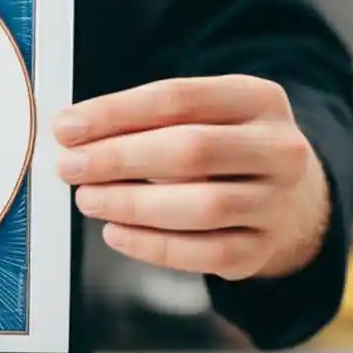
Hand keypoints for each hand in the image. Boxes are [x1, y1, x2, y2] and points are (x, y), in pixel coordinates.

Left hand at [54, 75, 330, 280]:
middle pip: (191, 151)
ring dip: (131, 204)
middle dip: (118, 159)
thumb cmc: (221, 147)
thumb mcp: (198, 115)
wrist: (287, 198)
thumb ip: (141, 119)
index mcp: (257, 99)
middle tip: (70, 166)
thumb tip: (72, 132)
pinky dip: (151, 246)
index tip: (66, 128)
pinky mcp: (261, 249)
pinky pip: (204, 254)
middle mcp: (279, 150)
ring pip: (201, 206)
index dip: (115, 112)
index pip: (178, 99)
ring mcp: (276, 203)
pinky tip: (115, 232)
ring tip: (87, 198)